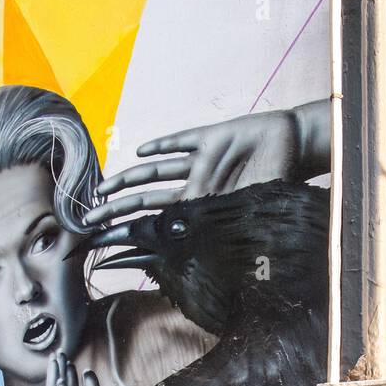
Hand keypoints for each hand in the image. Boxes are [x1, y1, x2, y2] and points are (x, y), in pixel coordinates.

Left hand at [82, 103, 328, 247]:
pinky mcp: (212, 137)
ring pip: (156, 173)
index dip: (128, 230)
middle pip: (147, 200)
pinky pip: (181, 143)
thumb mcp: (245, 213)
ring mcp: (202, 163)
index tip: (102, 240)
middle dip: (115, 210)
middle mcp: (197, 188)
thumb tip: (181, 248)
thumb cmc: (278, 185)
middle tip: (86, 219)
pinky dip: (162, 147)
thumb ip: (214, 225)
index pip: (158, 224)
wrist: (299, 151)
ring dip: (128, 180)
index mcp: (202, 210)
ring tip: (102, 190)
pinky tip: (141, 153)